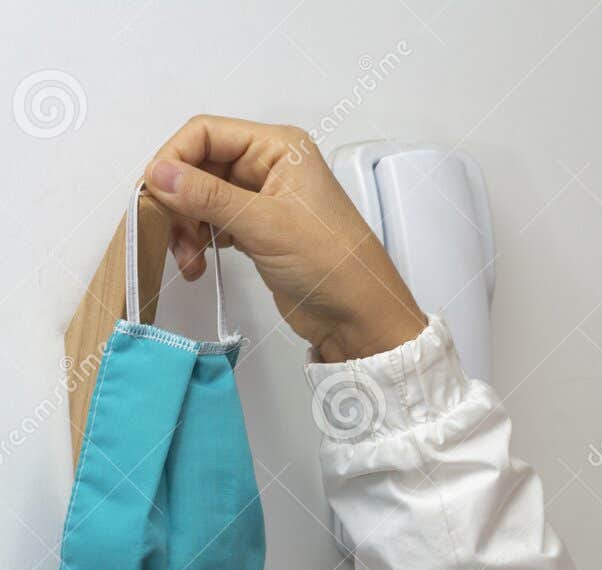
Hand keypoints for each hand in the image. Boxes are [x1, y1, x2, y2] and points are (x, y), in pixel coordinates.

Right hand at [142, 115, 427, 361]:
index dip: (174, 159)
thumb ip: (208, 197)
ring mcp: (263, 199)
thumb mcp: (266, 225)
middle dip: (178, 200)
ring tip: (188, 259)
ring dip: (185, 227)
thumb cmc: (331, 265)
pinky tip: (197, 265)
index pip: (206, 133)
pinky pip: (213, 224)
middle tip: (168, 235)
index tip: (155, 194)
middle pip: (199, 165)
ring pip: (201, 198)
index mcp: (279, 148)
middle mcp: (270, 166)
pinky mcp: (258, 231)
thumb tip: (158, 173)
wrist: (360, 318)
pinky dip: (199, 241)